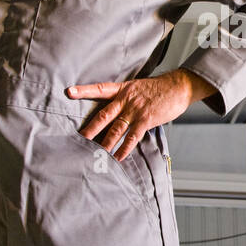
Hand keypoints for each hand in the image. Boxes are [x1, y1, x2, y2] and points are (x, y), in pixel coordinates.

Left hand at [66, 68, 215, 160]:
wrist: (177, 87)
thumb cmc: (158, 88)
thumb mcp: (137, 87)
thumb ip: (125, 97)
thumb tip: (115, 109)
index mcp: (122, 90)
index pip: (99, 89)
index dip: (83, 90)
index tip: (69, 92)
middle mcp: (126, 100)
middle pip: (103, 115)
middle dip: (90, 128)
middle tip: (78, 138)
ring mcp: (135, 110)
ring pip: (116, 129)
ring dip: (105, 143)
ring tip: (95, 154)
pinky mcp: (146, 120)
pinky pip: (132, 137)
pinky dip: (124, 149)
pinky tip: (118, 157)